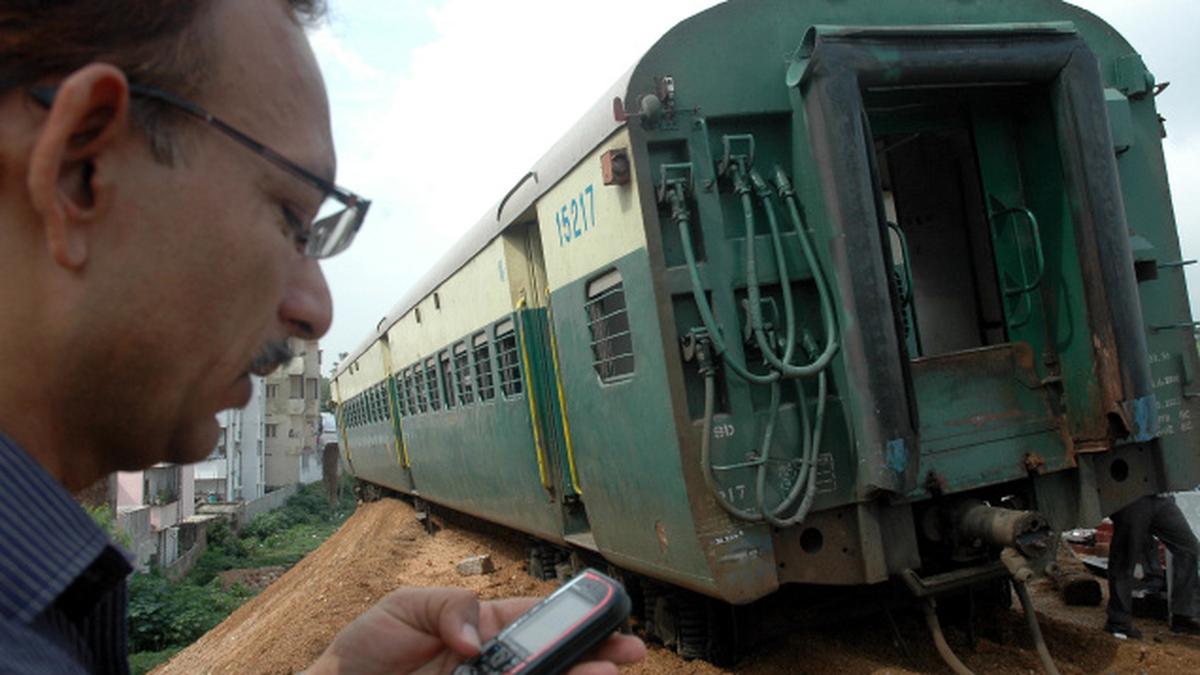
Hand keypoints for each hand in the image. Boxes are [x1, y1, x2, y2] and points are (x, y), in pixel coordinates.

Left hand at [307, 586, 645, 674]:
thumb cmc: (368, 648)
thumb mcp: (405, 607)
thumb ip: (449, 607)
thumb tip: (478, 637)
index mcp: (485, 629)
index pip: (540, 621)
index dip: (577, 616)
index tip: (608, 613)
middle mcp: (493, 665)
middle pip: (552, 659)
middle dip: (592, 654)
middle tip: (625, 653)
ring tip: (600, 674)